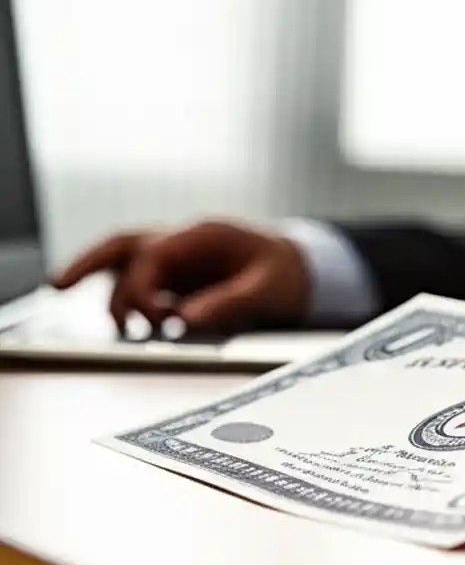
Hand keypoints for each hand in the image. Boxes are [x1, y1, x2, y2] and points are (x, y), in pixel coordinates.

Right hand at [52, 220, 310, 334]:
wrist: (307, 270)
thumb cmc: (289, 273)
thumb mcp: (269, 289)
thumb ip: (230, 303)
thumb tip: (185, 321)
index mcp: (205, 235)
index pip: (153, 252)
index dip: (143, 286)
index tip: (157, 319)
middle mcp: (186, 242)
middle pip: (125, 245)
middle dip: (88, 262)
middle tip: (57, 286)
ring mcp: (182, 259)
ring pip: (130, 266)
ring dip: (121, 296)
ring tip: (131, 329)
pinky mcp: (183, 278)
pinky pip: (147, 285)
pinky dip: (138, 304)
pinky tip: (147, 328)